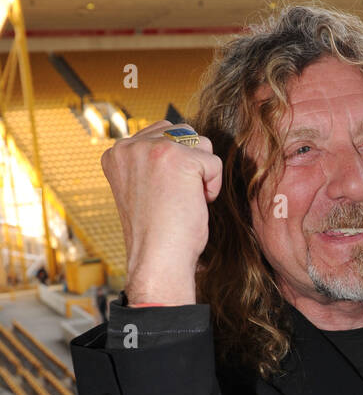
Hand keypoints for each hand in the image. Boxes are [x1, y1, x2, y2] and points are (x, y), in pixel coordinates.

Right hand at [100, 120, 220, 303]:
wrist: (157, 260)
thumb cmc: (156, 232)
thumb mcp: (141, 186)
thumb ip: (149, 161)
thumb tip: (183, 137)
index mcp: (116, 153)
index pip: (161, 134)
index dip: (173, 165)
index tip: (161, 195)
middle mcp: (130, 146)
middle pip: (183, 134)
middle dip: (190, 165)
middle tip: (174, 199)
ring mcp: (153, 149)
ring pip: (202, 144)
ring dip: (202, 174)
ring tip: (183, 200)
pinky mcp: (178, 159)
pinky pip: (214, 163)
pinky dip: (212, 187)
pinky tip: (194, 205)